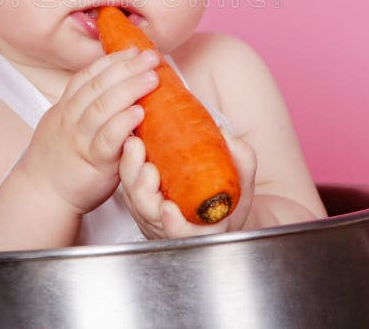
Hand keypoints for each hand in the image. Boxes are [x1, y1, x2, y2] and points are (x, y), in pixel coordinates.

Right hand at [17, 46, 160, 215]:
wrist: (42, 195)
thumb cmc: (61, 160)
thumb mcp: (66, 125)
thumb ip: (87, 107)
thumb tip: (118, 87)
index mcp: (66, 107)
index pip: (89, 75)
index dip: (112, 61)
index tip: (133, 50)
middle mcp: (71, 118)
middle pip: (98, 85)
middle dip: (126, 67)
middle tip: (149, 57)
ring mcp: (80, 139)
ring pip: (103, 107)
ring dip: (129, 89)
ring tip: (151, 78)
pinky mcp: (92, 162)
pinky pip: (107, 139)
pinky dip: (123, 123)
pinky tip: (139, 112)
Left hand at [119, 129, 256, 238]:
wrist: (211, 205)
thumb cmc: (226, 199)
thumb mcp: (242, 184)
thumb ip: (241, 161)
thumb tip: (223, 134)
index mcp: (199, 229)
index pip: (181, 234)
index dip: (173, 224)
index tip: (168, 208)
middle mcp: (169, 226)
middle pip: (149, 214)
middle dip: (144, 189)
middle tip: (148, 167)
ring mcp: (150, 213)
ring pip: (133, 197)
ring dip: (131, 171)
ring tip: (134, 144)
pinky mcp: (138, 197)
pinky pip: (127, 183)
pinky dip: (126, 164)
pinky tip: (130, 142)